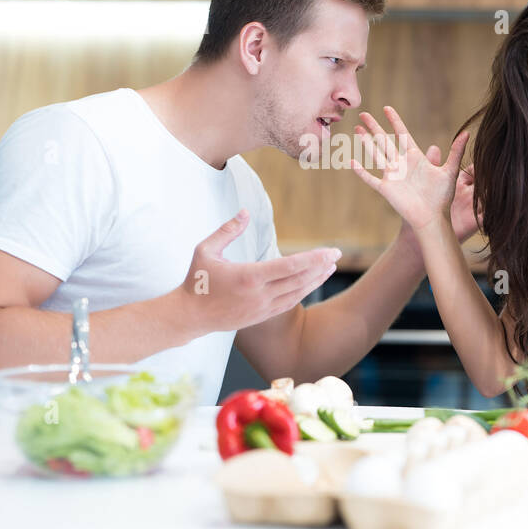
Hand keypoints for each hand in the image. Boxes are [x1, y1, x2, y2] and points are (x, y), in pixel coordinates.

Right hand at [180, 210, 340, 332]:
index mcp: (248, 277)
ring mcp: (262, 308)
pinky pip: (288, 303)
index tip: (331, 251)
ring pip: (297, 293)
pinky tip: (312, 282)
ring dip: (316, 280)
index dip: (313, 258)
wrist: (189, 316)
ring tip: (330, 267)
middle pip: (299, 280)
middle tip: (337, 254)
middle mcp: (259, 295)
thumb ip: (227, 230)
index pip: (289, 267)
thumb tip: (245, 212)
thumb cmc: (196, 280)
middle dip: (320, 266)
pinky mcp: (261, 316)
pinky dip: (303, 292)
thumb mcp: (205, 250)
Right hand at [350, 105, 469, 233]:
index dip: (394, 121)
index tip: (387, 108)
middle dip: (374, 127)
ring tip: (357, 129)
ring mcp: (392, 176)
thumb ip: (456, 151)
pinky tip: (350, 161)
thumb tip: (467, 133)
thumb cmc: (442, 197)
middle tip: (363, 114)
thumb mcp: (449, 171)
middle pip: (384, 141)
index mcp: (414, 157)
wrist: (432, 218)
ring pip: (375, 154)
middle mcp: (401, 164)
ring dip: (366, 142)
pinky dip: (360, 171)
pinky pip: (370, 178)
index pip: (402, 134)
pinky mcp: (386, 188)